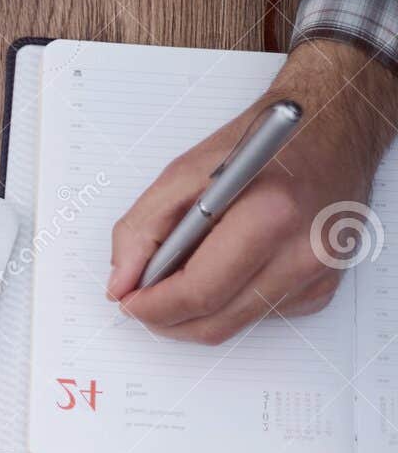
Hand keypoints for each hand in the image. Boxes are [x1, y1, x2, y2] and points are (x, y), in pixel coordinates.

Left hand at [107, 40, 397, 343]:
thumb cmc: (261, 143)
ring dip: (194, 313)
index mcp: (270, 215)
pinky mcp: (323, 286)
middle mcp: (303, 251)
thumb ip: (141, 230)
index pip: (199, 293)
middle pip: (215, 322)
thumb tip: (121, 283)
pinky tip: (225, 266)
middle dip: (167, 319)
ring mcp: (318, 274)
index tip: (129, 301)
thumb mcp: (185, 172)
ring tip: (179, 276)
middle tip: (142, 299)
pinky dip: (228, 301)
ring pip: (233, 325)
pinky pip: (258, 315)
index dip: (153, 307)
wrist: (330, 127)